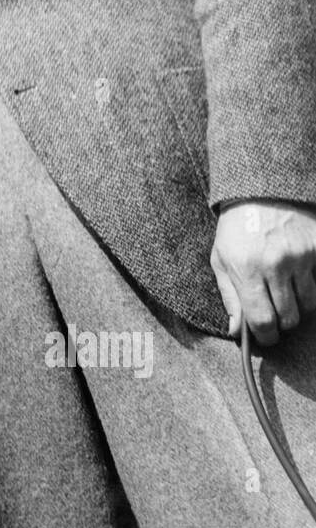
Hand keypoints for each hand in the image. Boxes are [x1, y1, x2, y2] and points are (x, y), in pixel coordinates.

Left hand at [210, 199, 315, 346]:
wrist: (261, 189)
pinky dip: (312, 284)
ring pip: (309, 304)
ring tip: (286, 292)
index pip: (263, 320)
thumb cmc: (236, 228)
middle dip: (283, 323)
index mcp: (246, 269)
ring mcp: (301, 255)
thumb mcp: (221, 259)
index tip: (267, 337)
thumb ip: (229, 297)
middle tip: (276, 315)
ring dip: (298, 305)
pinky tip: (299, 273)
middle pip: (290, 317)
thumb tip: (237, 331)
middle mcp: (276, 264)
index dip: (266, 336)